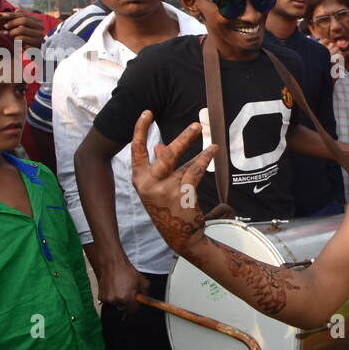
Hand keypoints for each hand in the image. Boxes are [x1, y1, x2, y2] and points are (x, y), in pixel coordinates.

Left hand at [4, 12, 46, 48]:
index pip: (24, 15)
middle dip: (12, 22)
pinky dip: (15, 39)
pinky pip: (22, 39)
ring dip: (12, 32)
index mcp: (38, 21)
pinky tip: (13, 41)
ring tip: (8, 34)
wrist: (41, 50)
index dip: (13, 14)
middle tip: (5, 26)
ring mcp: (39, 35)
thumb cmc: (31, 37)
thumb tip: (16, 10)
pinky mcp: (36, 44)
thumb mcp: (27, 27)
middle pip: (24, 20)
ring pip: (22, 29)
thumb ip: (22, 19)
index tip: (3, 15)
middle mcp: (40, 27)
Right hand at [96, 254, 147, 310]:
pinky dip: (112, 297)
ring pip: (116, 305)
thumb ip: (145, 293)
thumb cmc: (127, 272)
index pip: (133, 311)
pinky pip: (109, 301)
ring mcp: (107, 300)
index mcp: (126, 299)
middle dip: (127, 303)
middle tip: (128, 293)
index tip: (136, 302)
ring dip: (119, 300)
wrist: (112, 265)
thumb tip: (144, 300)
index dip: (136, 306)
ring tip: (120, 289)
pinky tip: (114, 288)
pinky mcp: (101, 297)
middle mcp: (116, 301)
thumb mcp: (143, 281)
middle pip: (124, 308)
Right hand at [129, 111, 214, 256]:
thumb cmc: (167, 208)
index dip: (140, 130)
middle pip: (164, 154)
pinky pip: (195, 170)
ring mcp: (166, 190)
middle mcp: (149, 184)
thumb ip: (157, 167)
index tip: (147, 113)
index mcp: (140, 180)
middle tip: (196, 125)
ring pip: (181, 161)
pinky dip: (204, 158)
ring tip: (205, 134)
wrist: (179, 235)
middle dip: (182, 138)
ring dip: (194, 145)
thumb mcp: (156, 188)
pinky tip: (211, 150)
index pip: (137, 151)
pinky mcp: (182, 194)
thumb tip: (158, 146)